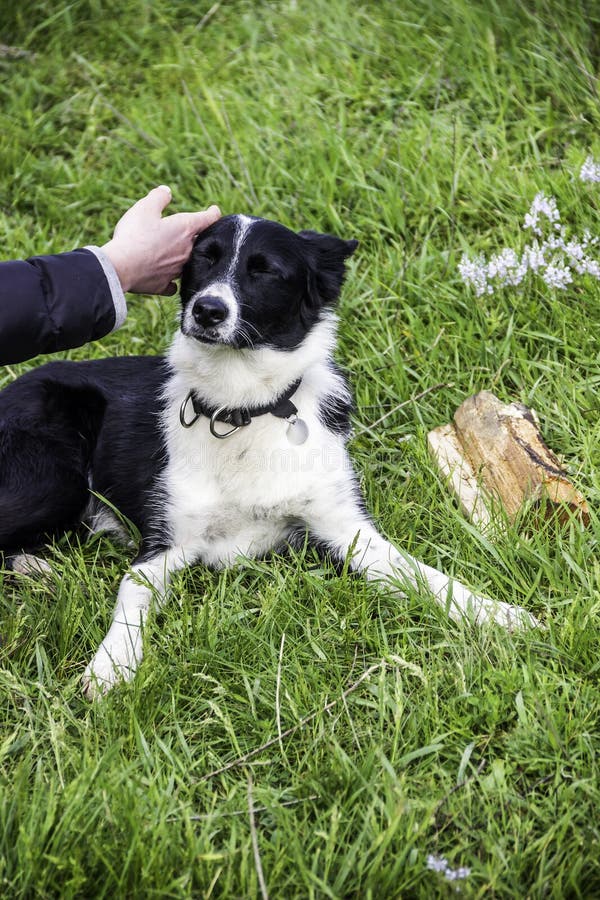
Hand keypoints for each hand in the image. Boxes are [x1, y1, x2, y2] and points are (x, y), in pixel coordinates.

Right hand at [102, 185, 220, 294]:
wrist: (121, 266)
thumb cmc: (134, 234)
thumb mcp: (145, 207)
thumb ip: (158, 197)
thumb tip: (167, 191)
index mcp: (185, 229)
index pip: (208, 219)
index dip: (213, 213)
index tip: (214, 211)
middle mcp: (187, 251)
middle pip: (200, 242)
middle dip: (197, 236)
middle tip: (193, 232)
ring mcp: (177, 270)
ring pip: (187, 263)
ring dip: (183, 257)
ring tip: (174, 253)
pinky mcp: (164, 285)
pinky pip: (173, 284)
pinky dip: (171, 280)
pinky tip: (167, 279)